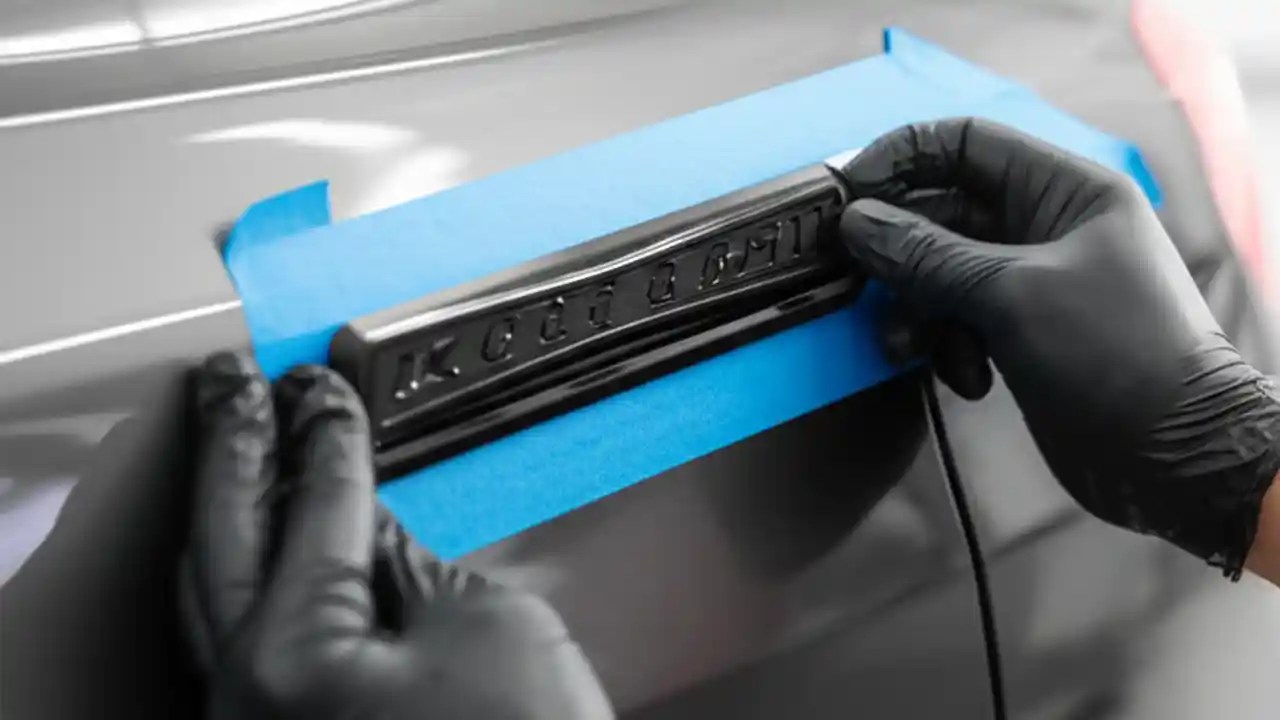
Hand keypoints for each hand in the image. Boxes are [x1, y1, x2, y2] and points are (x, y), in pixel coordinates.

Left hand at [180, 352, 613, 718]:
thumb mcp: (484, 622)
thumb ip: (409, 559)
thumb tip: (367, 521)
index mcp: (293, 660)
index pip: (309, 508)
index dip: (322, 434)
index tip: (318, 389)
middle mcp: (248, 702)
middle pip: (224, 538)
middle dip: (233, 446)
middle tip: (236, 384)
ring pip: (215, 592)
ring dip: (229, 508)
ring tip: (241, 446)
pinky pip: (245, 638)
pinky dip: (253, 574)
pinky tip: (273, 547)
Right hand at [836, 118, 1279, 577]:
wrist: (1177, 458)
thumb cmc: (1121, 357)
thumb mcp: (1012, 296)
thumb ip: (927, 256)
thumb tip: (858, 222)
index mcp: (1065, 190)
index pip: (966, 145)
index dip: (901, 158)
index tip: (849, 192)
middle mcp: (1047, 227)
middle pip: (943, 213)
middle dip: (900, 250)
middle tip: (862, 278)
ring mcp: (1031, 283)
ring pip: (939, 273)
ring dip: (918, 310)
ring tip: (915, 347)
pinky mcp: (1018, 333)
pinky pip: (955, 319)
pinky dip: (946, 347)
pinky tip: (968, 377)